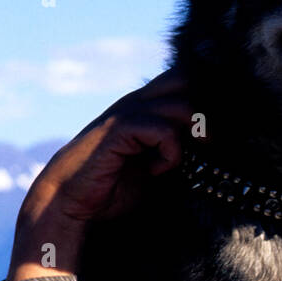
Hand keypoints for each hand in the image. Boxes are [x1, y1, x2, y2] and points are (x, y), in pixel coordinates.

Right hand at [7, 70, 194, 280]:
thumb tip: (213, 153)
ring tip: (175, 163)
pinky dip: (169, 154)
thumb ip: (178, 154)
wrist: (68, 200)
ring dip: (189, 137)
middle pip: (187, 80)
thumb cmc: (111, 187)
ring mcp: (127, 113)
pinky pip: (163, 131)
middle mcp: (137, 103)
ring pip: (182, 106)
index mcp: (145, 107)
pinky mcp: (119, 129)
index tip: (212, 134)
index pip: (184, 81)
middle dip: (204, 111)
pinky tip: (155, 171)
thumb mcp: (154, 168)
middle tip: (205, 145)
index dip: (204, 99)